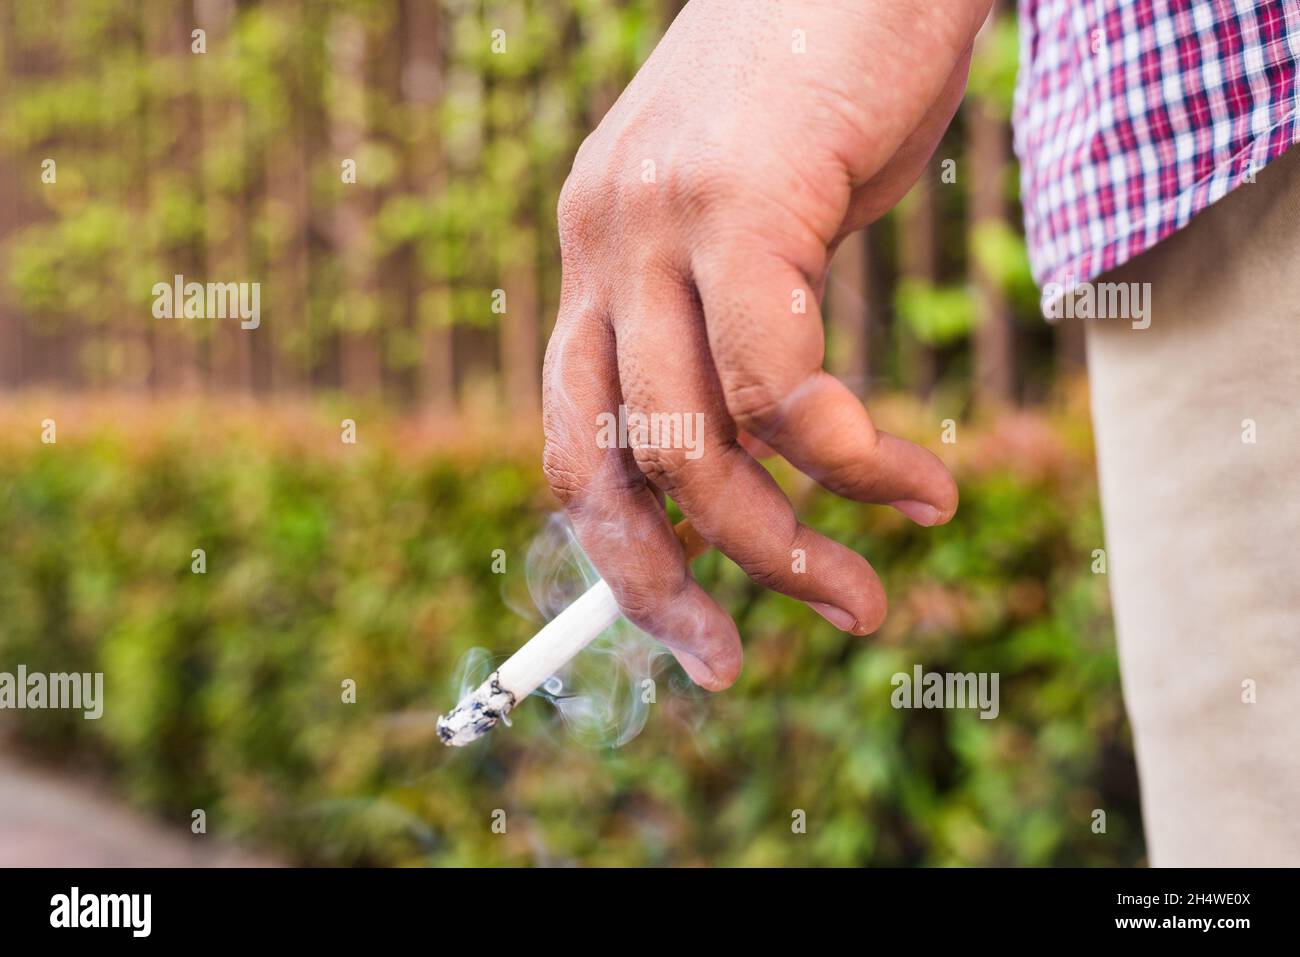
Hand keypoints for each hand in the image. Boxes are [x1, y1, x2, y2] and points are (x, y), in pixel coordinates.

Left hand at [542, 0, 985, 688]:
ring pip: (695, 444)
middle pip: (604, 464)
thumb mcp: (762, 229)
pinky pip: (781, 388)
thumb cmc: (830, 93)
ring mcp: (657, 222)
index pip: (574, 441)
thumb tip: (756, 462)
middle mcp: (601, 245)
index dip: (623, 555)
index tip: (689, 631)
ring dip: (785, 545)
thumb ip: (738, 332)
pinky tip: (914, 487)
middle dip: (669, 585)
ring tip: (867, 593)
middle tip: (739, 660)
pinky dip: (848, 464)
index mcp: (596, 258)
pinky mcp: (738, 203)